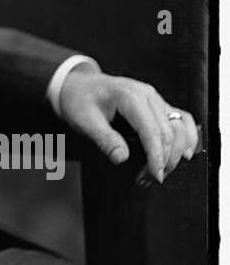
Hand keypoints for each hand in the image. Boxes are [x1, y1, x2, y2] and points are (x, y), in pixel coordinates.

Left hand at [58, 67, 199, 183]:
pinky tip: (186, 153)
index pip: (152, 131)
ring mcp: (155, 99)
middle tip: (149, 179)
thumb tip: (122, 158)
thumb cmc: (78, 100)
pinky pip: (181, 119)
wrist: (77, 85)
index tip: (154, 175)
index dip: (157, 156)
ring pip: (179, 127)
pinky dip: (188, 136)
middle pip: (169, 132)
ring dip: (175, 153)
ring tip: (159, 171)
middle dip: (164, 160)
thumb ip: (104, 139)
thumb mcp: (84, 121)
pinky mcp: (157, 104)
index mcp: (130, 96)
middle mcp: (147, 95)